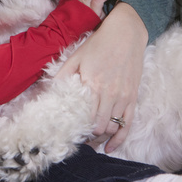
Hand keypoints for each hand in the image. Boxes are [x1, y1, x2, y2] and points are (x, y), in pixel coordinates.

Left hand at [53, 1, 147, 152]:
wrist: (126, 33)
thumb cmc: (99, 43)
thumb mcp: (76, 56)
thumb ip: (63, 75)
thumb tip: (49, 91)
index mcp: (92, 84)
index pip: (83, 117)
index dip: (75, 129)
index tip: (68, 132)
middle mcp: (109, 94)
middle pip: (97, 127)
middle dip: (87, 137)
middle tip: (77, 139)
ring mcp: (123, 97)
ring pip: (111, 128)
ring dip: (100, 138)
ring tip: (89, 142)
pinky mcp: (133, 97)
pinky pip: (128, 124)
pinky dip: (119, 138)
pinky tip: (110, 148)